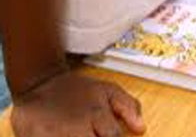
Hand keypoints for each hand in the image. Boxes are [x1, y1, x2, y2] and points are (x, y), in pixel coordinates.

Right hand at [12, 70, 144, 136]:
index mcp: (97, 114)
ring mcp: (56, 134)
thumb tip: (140, 128)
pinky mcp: (36, 136)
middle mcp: (77, 126)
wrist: (39, 81)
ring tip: (78, 131)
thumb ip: (128, 107)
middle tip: (92, 131)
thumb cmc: (75, 89)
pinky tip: (63, 135)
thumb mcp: (107, 90)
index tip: (108, 134)